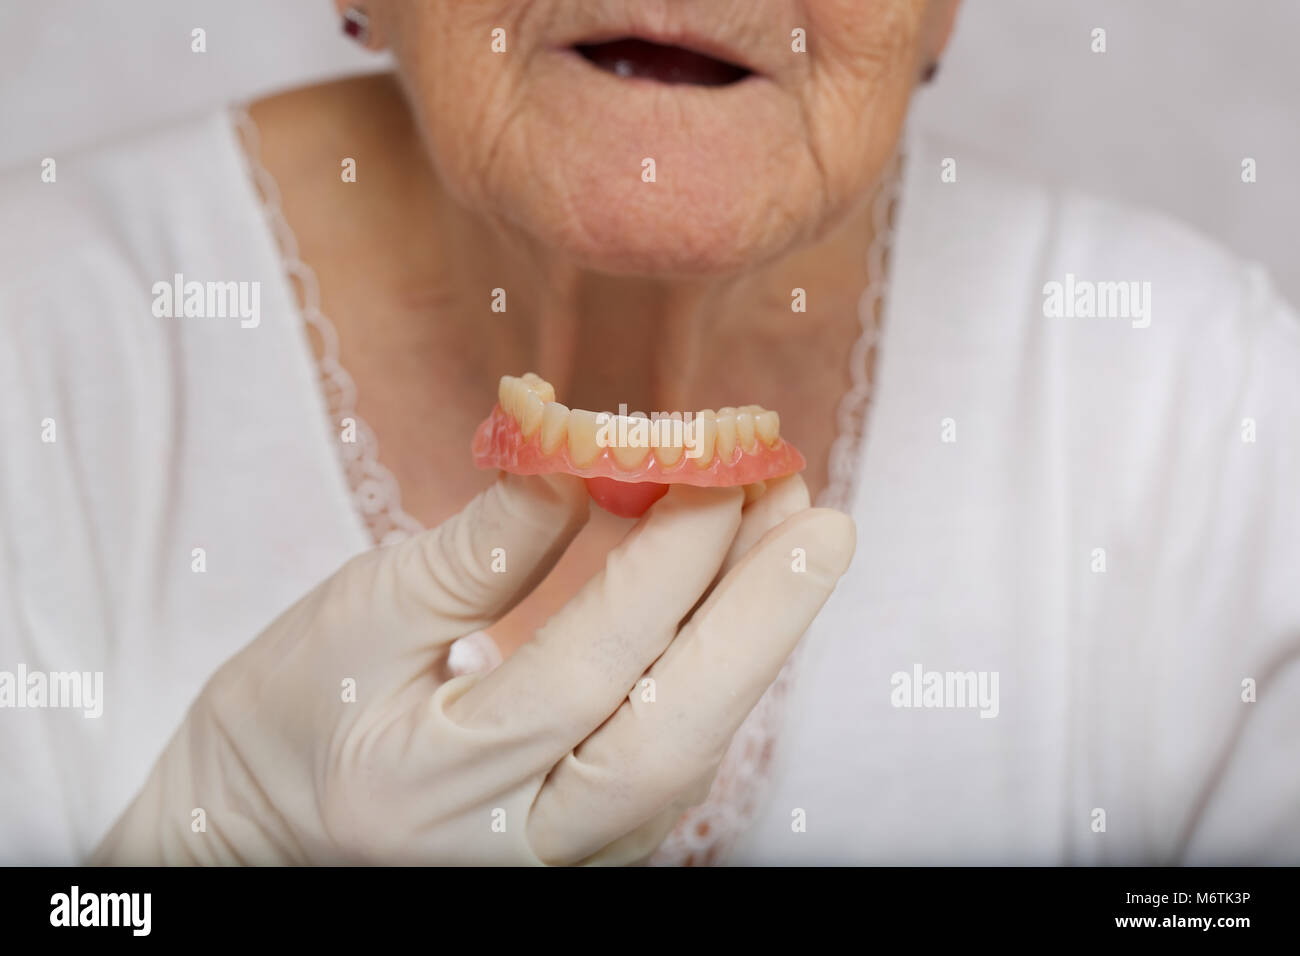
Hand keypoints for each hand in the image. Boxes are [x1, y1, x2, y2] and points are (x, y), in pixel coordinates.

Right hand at [92, 471, 854, 864]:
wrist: (260, 828)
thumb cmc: (289, 714)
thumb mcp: (360, 615)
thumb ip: (481, 549)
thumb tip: (585, 455)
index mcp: (426, 788)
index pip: (576, 674)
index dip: (658, 569)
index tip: (716, 469)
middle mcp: (508, 853)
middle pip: (665, 745)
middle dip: (756, 628)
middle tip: (822, 520)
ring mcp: (560, 866)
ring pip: (686, 764)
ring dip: (754, 645)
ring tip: (797, 536)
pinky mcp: (591, 851)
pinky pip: (675, 765)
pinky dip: (722, 678)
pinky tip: (751, 601)